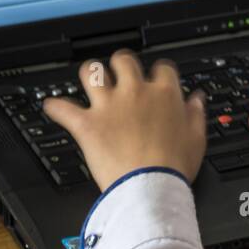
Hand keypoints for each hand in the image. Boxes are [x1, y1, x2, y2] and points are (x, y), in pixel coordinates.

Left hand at [42, 50, 206, 190]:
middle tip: (119, 72)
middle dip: (121, 65)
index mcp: (164, 95)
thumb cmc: (174, 167)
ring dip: (89, 74)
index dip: (158, 72)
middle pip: (124, 61)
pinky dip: (55, 107)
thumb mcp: (197, 138)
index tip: (157, 79)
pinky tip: (52, 105)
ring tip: (88, 78)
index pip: (162, 68)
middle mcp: (135, 93)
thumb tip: (196, 99)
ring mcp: (109, 106)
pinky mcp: (88, 124)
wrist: (151, 187)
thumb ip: (195, 114)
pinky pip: (63, 109)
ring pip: (91, 73)